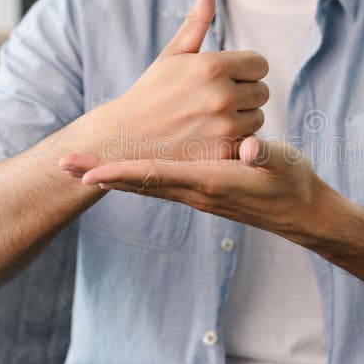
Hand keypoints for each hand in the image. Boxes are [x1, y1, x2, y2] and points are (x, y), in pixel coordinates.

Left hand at [60, 136, 338, 241]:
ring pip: (145, 186)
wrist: (299, 213)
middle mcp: (196, 192)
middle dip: (101, 175)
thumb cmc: (291, 184)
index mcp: (211, 181)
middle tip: (64, 165)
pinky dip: (133, 180)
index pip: (158, 176)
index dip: (122, 173)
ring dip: (111, 178)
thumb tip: (251, 150)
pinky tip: (121, 174)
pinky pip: (158, 186)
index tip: (88, 173)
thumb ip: (265, 157)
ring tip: (80, 169)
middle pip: (140, 184)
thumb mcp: (282, 165)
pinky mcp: (200, 192)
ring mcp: (195, 194)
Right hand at [74, 0, 269, 164]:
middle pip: (262, 92)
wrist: (126, 139)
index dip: (245, 70)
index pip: (260, 64)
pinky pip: (249, 143)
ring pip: (258, 118)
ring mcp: (223, 127)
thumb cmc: (152, 92)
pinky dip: (237, 142)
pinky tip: (212, 139)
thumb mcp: (173, 53)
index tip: (225, 78)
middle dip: (244, 94)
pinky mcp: (223, 153)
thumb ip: (197, 19)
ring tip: (212, 120)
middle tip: (214, 101)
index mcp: (212, 66)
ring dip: (243, 119)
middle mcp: (222, 96)